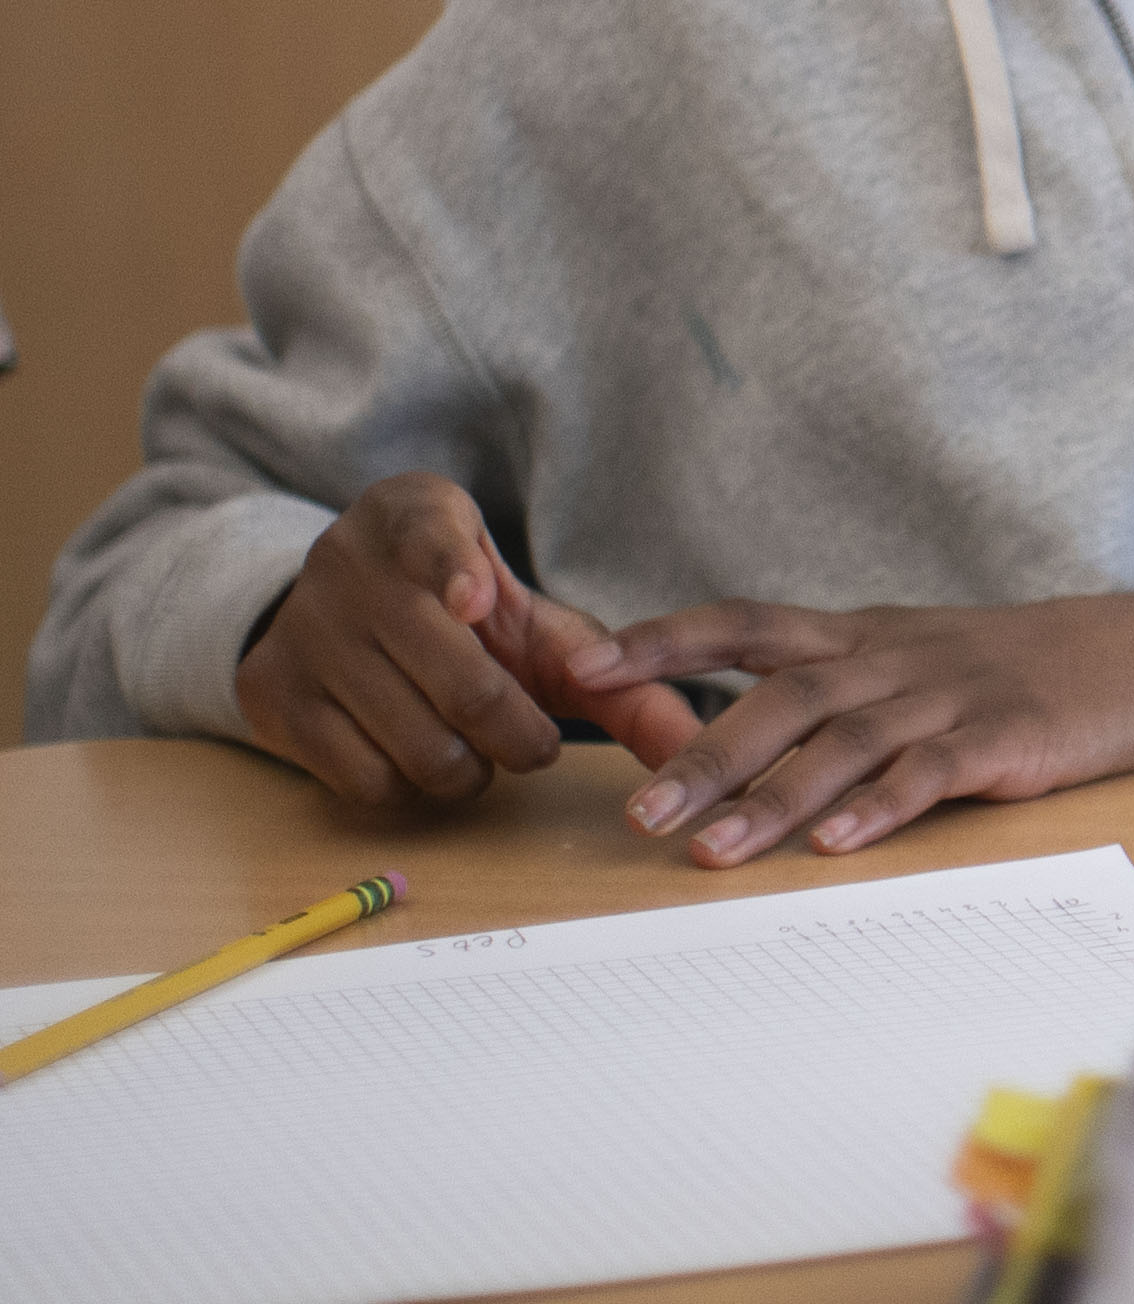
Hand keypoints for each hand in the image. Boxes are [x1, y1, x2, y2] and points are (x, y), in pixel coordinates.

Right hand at [233, 473, 699, 808]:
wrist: (342, 606)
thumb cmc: (466, 617)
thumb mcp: (535, 617)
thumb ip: (618, 672)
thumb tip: (693, 742)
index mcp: (419, 517)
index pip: (433, 536)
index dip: (455, 569)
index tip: (476, 599)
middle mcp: (349, 565)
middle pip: (462, 684)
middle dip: (521, 736)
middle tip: (538, 746)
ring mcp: (304, 632)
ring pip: (414, 744)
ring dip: (469, 770)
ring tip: (478, 748)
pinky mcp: (270, 696)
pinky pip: (361, 778)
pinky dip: (409, 787)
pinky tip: (419, 753)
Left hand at [572, 584, 1133, 868]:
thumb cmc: (1018, 671)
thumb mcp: (918, 661)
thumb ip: (834, 692)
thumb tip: (720, 748)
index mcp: (866, 635)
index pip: (748, 623)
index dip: (665, 639)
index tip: (585, 665)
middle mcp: (897, 656)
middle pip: (783, 697)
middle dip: (701, 754)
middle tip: (635, 817)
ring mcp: (953, 694)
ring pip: (844, 740)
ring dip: (773, 797)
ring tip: (711, 853)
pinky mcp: (1008, 737)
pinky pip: (932, 770)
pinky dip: (880, 806)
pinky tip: (837, 845)